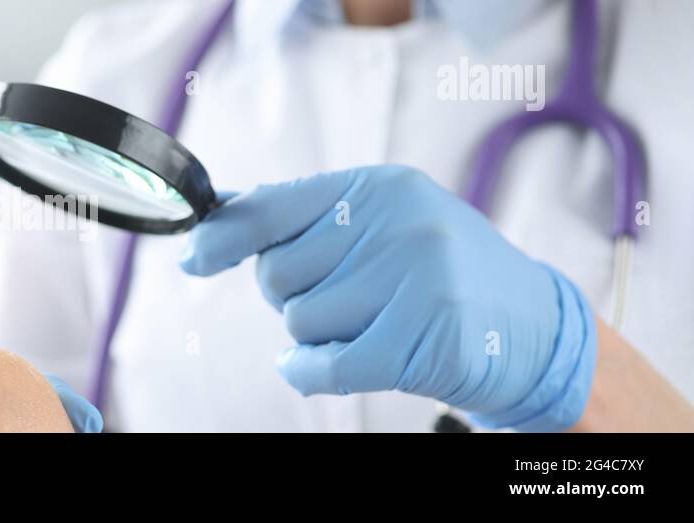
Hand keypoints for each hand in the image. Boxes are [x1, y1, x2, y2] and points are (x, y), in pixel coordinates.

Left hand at [180, 165, 596, 431]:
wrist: (535, 329)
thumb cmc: (441, 276)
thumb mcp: (384, 224)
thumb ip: (307, 220)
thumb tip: (216, 219)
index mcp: (379, 188)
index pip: (272, 208)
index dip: (222, 236)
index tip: (191, 255)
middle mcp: (396, 223)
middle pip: (276, 276)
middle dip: (295, 297)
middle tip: (348, 299)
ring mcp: (414, 278)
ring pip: (299, 323)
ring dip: (319, 337)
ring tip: (371, 324)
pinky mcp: (422, 337)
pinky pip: (323, 366)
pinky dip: (313, 372)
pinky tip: (334, 364)